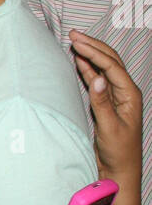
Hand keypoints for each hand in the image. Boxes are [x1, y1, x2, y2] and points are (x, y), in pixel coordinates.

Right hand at [70, 30, 141, 180]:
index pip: (111, 66)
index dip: (94, 52)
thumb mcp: (109, 128)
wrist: (119, 170)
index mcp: (130, 95)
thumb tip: (96, 78)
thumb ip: (102, 102)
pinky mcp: (106, 103)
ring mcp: (115, 97)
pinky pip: (97, 80)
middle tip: (73, 34)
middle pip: (109, 61)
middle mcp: (125, 92)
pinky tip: (79, 61)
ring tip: (75, 41)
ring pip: (103, 68)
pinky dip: (87, 68)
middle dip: (92, 46)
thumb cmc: (118, 152)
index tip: (76, 42)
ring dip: (90, 54)